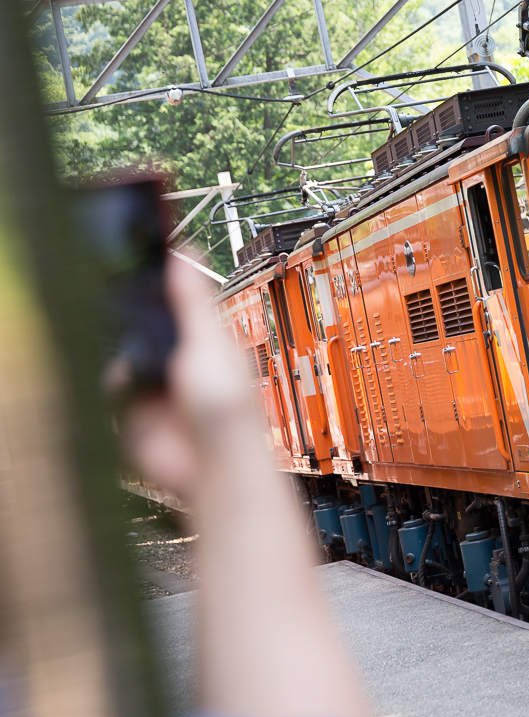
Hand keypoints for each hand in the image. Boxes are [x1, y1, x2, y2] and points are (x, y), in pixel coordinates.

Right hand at [120, 257, 264, 500]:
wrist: (208, 462)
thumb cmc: (225, 404)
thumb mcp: (208, 341)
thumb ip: (192, 301)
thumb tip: (185, 254)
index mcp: (205, 338)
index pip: (176, 301)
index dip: (157, 284)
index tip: (136, 261)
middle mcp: (180, 357)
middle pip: (145, 324)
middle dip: (133, 318)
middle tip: (122, 304)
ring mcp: (157, 382)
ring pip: (125, 352)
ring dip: (127, 353)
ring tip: (141, 360)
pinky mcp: (136, 407)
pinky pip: (115, 384)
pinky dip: (118, 383)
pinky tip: (131, 385)